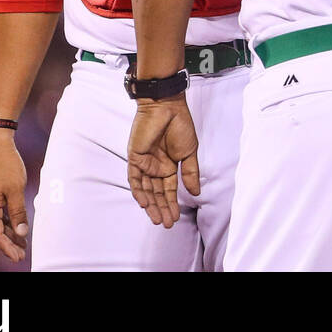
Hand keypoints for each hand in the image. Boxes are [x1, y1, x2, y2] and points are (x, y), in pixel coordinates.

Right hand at [0, 130, 29, 262]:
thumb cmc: (6, 164)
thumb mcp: (16, 189)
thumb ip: (18, 212)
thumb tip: (22, 233)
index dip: (7, 248)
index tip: (18, 257)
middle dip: (7, 244)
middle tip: (22, 253)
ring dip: (6, 233)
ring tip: (22, 242)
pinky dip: (4, 222)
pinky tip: (15, 224)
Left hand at [127, 95, 199, 227]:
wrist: (167, 107)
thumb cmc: (180, 125)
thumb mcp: (189, 152)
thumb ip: (190, 172)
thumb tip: (196, 192)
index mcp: (169, 165)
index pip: (169, 189)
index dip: (172, 204)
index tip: (176, 218)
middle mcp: (155, 166)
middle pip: (157, 193)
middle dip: (162, 208)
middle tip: (167, 224)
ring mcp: (144, 163)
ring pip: (146, 189)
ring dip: (151, 204)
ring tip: (158, 219)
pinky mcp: (135, 157)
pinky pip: (135, 178)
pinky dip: (139, 191)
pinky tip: (145, 203)